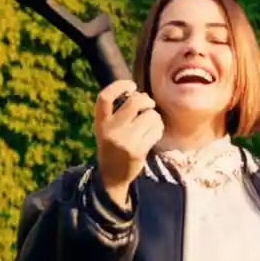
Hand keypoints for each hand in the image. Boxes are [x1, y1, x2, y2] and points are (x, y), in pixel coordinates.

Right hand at [94, 80, 164, 203]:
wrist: (112, 175)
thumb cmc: (113, 145)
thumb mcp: (106, 128)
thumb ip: (116, 112)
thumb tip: (138, 93)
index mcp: (100, 122)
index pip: (105, 97)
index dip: (119, 85)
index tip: (131, 85)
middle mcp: (111, 130)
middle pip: (134, 102)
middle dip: (146, 100)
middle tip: (148, 105)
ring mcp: (125, 140)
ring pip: (150, 115)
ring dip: (154, 116)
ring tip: (150, 123)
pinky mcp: (138, 150)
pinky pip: (156, 129)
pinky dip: (158, 128)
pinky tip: (154, 133)